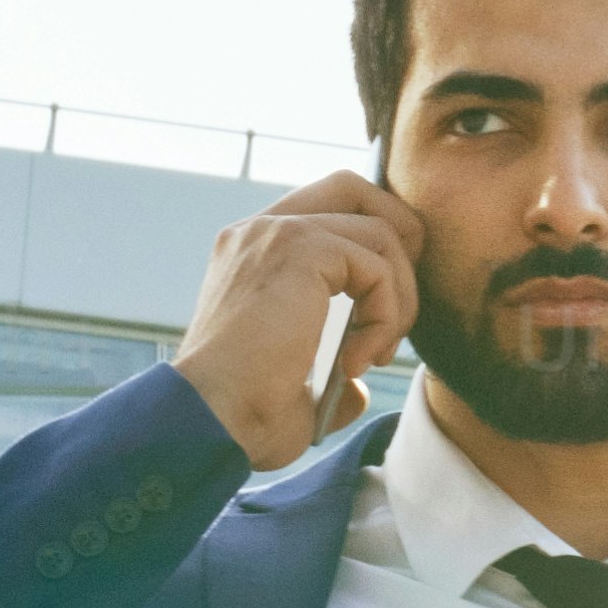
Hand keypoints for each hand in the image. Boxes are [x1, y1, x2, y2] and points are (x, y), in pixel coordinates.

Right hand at [178, 176, 416, 464]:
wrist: (208, 419)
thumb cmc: (239, 413)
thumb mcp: (290, 383)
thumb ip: (325, 368)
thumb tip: (355, 387)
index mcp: (253, 251)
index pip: (328, 207)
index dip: (373, 247)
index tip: (380, 316)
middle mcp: (260, 230)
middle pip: (355, 188)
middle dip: (400, 239)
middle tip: (399, 310)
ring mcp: (277, 233)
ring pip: (381, 234)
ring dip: (398, 300)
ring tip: (375, 356)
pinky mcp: (299, 250)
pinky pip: (377, 269)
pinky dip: (385, 318)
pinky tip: (355, 364)